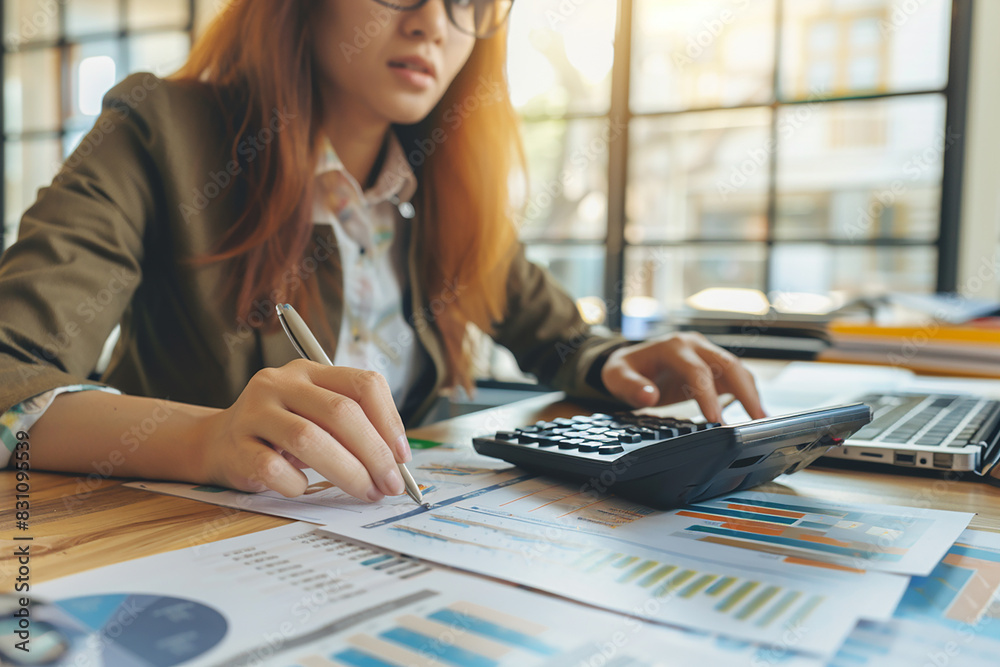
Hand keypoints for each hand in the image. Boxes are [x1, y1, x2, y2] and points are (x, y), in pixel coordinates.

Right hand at [196, 359, 410, 499]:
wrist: (218, 443)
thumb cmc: (281, 433)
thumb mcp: (316, 416)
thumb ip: (352, 427)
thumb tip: (396, 461)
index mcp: (310, 371)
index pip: (363, 383)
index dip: (390, 421)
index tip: (402, 456)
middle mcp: (281, 383)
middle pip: (341, 413)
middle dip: (374, 453)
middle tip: (389, 484)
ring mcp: (255, 411)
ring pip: (310, 439)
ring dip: (348, 472)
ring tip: (366, 492)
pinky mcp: (235, 445)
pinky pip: (273, 469)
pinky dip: (297, 485)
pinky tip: (302, 489)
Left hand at [600, 332, 765, 422]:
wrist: (630, 362)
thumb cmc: (625, 369)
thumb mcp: (616, 377)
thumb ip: (631, 386)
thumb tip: (649, 396)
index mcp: (673, 346)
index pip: (697, 370)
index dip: (708, 395)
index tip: (716, 420)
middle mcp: (694, 345)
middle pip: (728, 364)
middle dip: (746, 391)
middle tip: (757, 419)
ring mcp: (706, 354)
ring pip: (738, 369)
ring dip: (752, 393)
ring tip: (762, 421)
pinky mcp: (713, 366)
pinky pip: (736, 377)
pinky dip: (748, 394)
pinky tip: (755, 414)